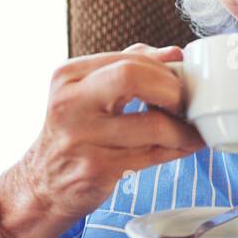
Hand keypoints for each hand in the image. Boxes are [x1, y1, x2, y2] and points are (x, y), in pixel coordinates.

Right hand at [0, 43, 206, 237]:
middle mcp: (71, 104)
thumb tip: (174, 54)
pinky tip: (186, 145)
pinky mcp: (98, 170)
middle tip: (185, 103)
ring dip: (184, 128)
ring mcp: (82, 138)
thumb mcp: (88, 91)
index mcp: (68, 76)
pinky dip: (178, 148)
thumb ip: (128, 66)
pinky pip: (154, 155)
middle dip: (172, 90)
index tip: (181, 82)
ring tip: (193, 129)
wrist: (43, 184)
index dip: (166, 70)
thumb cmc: (75, 132)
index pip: (130, 59)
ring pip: (154, 124)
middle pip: (134, 77)